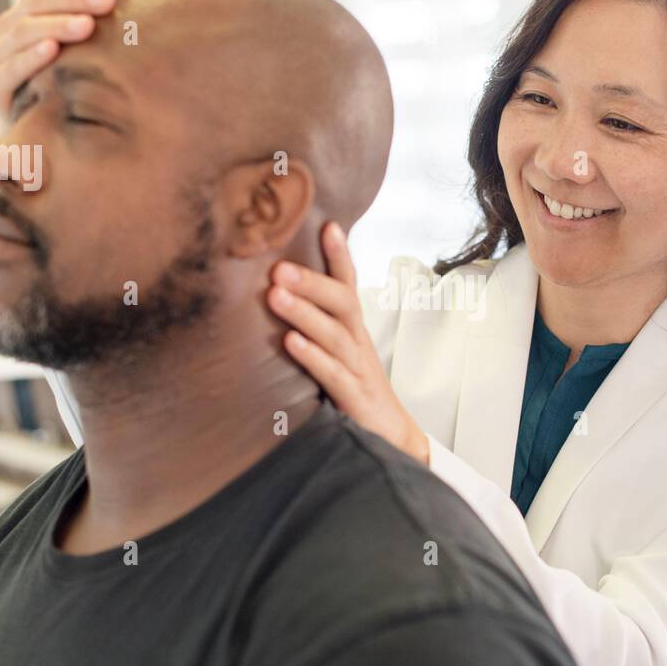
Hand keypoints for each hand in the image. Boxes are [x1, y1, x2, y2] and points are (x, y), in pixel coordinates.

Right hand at [0, 0, 147, 131]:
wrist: (43, 128)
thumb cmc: (73, 71)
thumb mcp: (93, 29)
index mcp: (38, 3)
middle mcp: (14, 22)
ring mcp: (1, 52)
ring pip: (23, 31)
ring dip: (55, 26)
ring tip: (86, 26)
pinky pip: (9, 69)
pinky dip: (29, 60)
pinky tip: (52, 53)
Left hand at [268, 222, 430, 464]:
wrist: (391, 440)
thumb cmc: (356, 392)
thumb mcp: (338, 354)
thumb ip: (316, 327)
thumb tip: (276, 298)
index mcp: (353, 331)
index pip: (349, 286)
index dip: (340, 257)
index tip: (328, 225)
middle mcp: (358, 344)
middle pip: (342, 304)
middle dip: (312, 281)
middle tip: (278, 266)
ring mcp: (360, 371)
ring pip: (335, 336)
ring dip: (304, 313)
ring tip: (275, 295)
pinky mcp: (355, 400)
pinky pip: (333, 375)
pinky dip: (312, 357)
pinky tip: (289, 343)